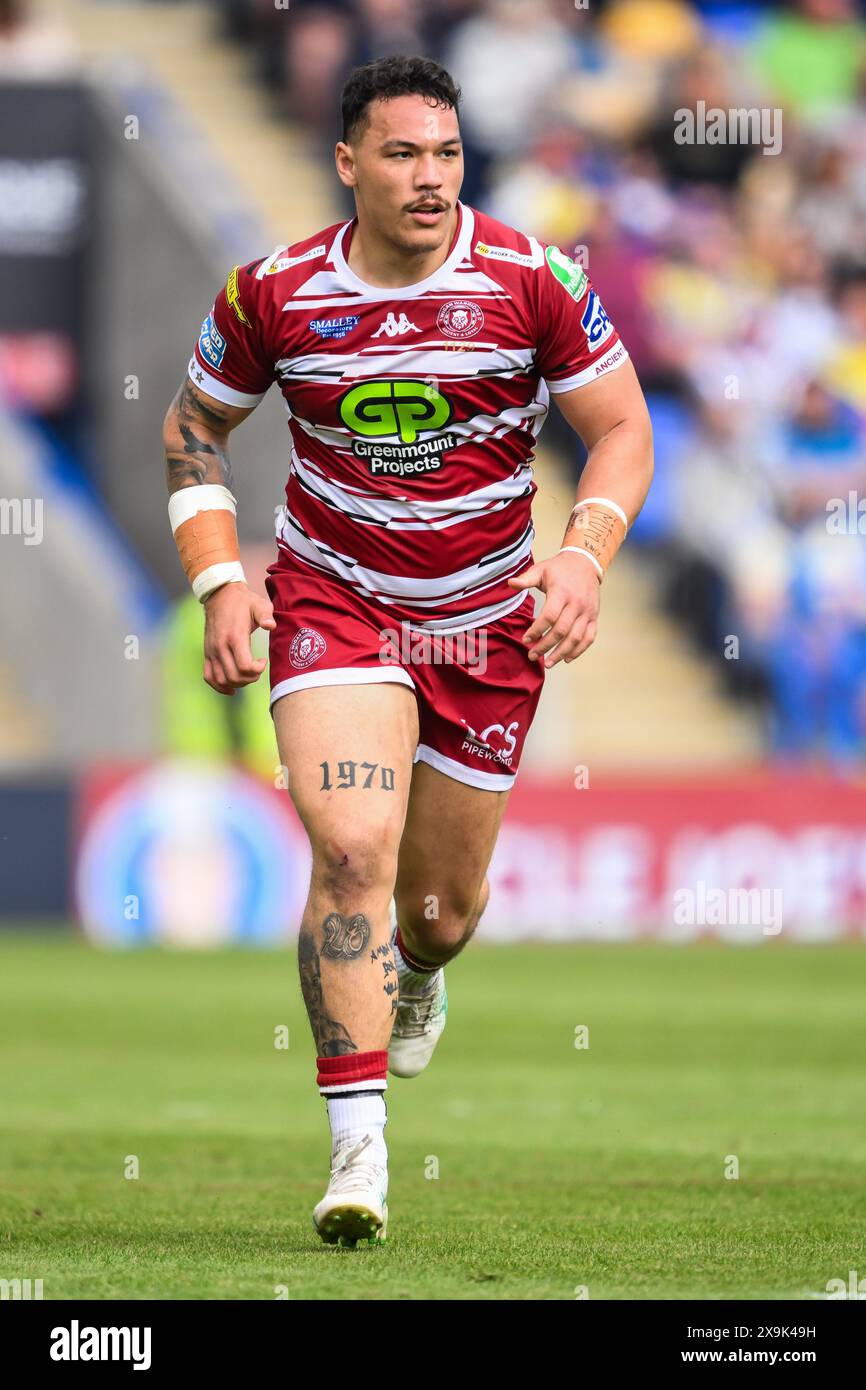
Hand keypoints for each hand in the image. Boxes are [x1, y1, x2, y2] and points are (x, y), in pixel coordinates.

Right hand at [202, 581, 275, 694]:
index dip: (257, 670)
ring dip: (237, 684)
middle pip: (234, 677)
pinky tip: (232, 688)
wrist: (220, 596)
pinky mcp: (207, 653)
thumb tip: (270, 626)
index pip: (245, 667)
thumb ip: (266, 615)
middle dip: (249, 679)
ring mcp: (211, 651)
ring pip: (221, 680)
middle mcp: (220, 646)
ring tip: (247, 675)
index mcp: (234, 637)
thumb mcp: (259, 605)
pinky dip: (219, 686)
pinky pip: (208, 677)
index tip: (263, 661)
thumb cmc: (243, 602)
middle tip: (257, 669)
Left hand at [508, 551, 599, 667]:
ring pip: (576, 637)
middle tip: (533, 655)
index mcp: (562, 592)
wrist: (585, 563)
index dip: (537, 630)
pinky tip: (567, 658)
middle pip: (561, 630)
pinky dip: (579, 650)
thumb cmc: (559, 569)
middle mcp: (577, 603)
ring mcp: (587, 612)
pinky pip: (589, 638)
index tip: (526, 639)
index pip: (549, 616)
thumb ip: (525, 578)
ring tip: (548, 663)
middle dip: (546, 646)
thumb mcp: (541, 569)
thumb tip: (510, 583)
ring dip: (562, 653)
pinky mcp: (594, 617)